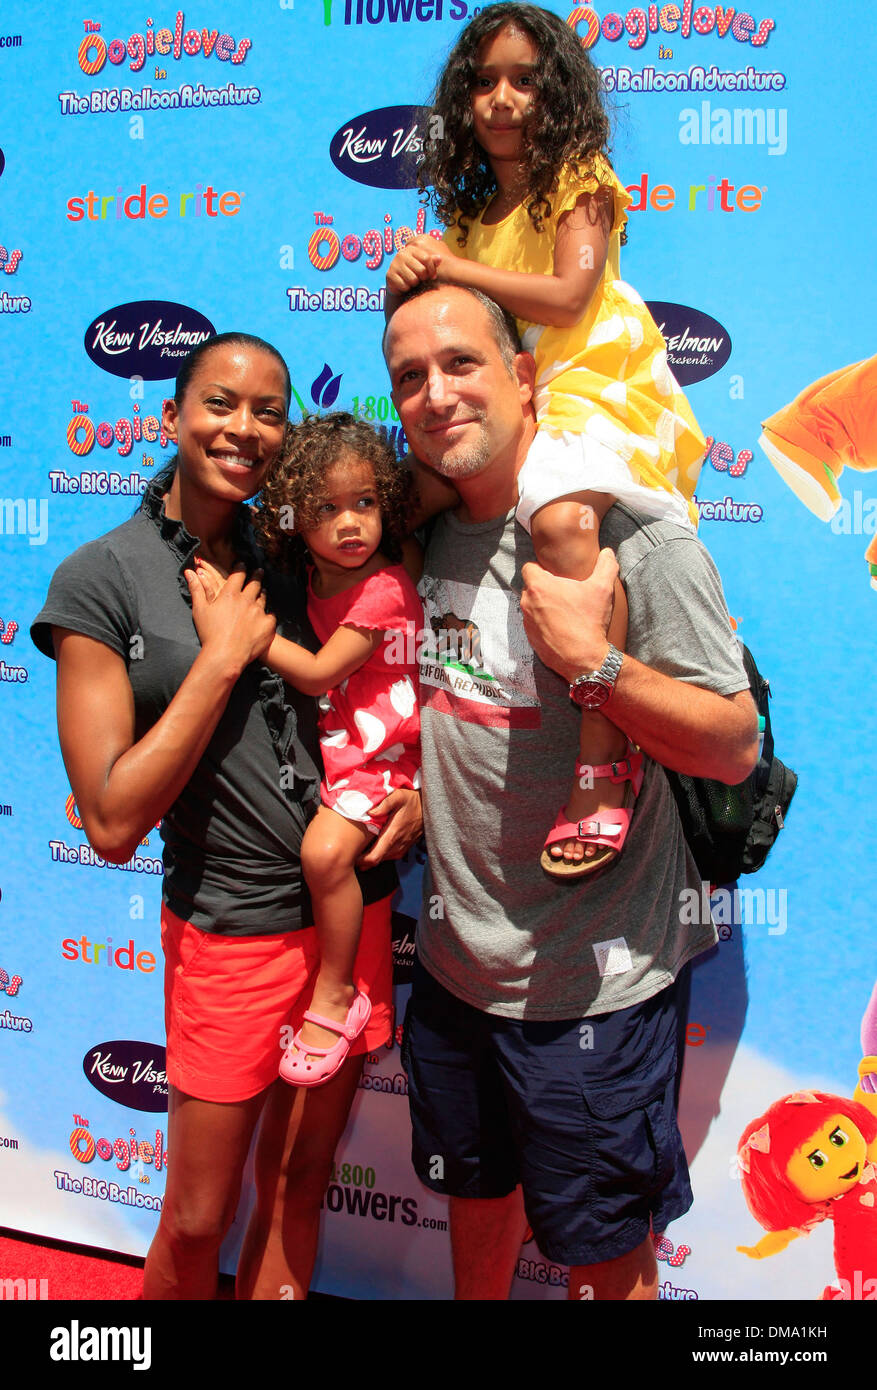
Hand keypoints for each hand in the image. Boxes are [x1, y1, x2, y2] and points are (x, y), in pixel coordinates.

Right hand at [184, 563, 275, 671]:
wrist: (225, 656)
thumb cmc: (209, 634)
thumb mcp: (200, 610)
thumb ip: (197, 589)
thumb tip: (189, 571)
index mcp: (230, 595)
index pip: (238, 575)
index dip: (241, 568)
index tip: (243, 564)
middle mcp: (246, 600)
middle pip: (255, 583)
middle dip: (257, 575)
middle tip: (260, 571)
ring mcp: (259, 612)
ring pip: (263, 598)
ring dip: (262, 593)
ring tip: (263, 591)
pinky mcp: (268, 625)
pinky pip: (270, 615)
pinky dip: (268, 615)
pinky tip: (266, 616)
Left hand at [356, 787, 422, 867]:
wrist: (429, 807)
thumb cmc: (412, 801)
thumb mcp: (399, 796)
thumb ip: (385, 803)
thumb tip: (370, 812)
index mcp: (392, 834)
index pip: (374, 857)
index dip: (362, 861)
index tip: (352, 857)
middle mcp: (397, 844)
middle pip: (377, 861)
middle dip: (363, 861)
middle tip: (351, 855)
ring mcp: (402, 847)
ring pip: (383, 859)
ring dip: (372, 858)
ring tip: (360, 853)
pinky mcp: (405, 847)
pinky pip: (390, 856)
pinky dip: (381, 855)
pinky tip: (374, 849)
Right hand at [386, 235, 448, 292]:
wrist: (397, 281)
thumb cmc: (414, 272)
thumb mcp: (425, 265)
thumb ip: (432, 261)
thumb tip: (440, 258)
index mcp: (412, 248)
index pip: (427, 259)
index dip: (432, 270)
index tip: (432, 276)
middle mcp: (402, 254)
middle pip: (421, 270)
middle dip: (423, 278)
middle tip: (420, 279)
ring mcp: (394, 264)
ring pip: (413, 279)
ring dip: (414, 284)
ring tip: (412, 281)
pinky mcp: (389, 275)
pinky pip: (404, 286)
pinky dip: (406, 288)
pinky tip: (404, 285)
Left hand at [520, 549, 617, 681]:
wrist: (584, 659)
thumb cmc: (589, 622)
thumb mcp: (602, 589)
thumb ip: (606, 565)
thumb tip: (608, 552)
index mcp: (540, 587)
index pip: (528, 567)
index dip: (541, 569)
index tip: (555, 575)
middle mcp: (528, 603)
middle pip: (530, 587)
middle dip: (543, 588)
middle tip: (563, 592)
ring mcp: (527, 622)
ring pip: (531, 606)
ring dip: (543, 606)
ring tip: (563, 611)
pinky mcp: (531, 638)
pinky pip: (534, 624)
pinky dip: (544, 623)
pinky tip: (561, 627)